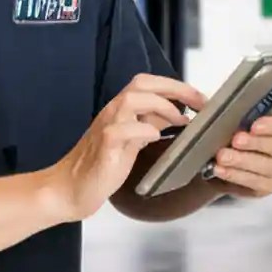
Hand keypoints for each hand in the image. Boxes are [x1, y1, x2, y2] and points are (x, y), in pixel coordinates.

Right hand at [44, 74, 205, 221]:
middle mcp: (113, 113)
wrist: (70, 188)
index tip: (200, 99)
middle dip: (175, 88)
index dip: (177, 86)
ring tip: (180, 120)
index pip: (149, 83)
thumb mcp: (132, 139)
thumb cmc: (101, 164)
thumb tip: (178, 112)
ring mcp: (106, 128)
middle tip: (199, 103)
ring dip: (160, 106)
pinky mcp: (102, 148)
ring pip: (130, 100)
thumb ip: (150, 123)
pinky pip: (120, 131)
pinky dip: (142, 130)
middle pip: (141, 83)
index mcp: (121, 109)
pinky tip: (155, 137)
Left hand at [207, 114, 271, 198]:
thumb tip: (212, 103)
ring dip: (243, 162)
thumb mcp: (245, 114)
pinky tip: (220, 170)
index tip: (254, 125)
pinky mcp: (269, 189)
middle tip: (235, 140)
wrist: (234, 151)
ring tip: (222, 156)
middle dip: (256, 145)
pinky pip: (254, 184)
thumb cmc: (245, 127)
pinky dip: (235, 176)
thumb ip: (240, 109)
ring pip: (266, 169)